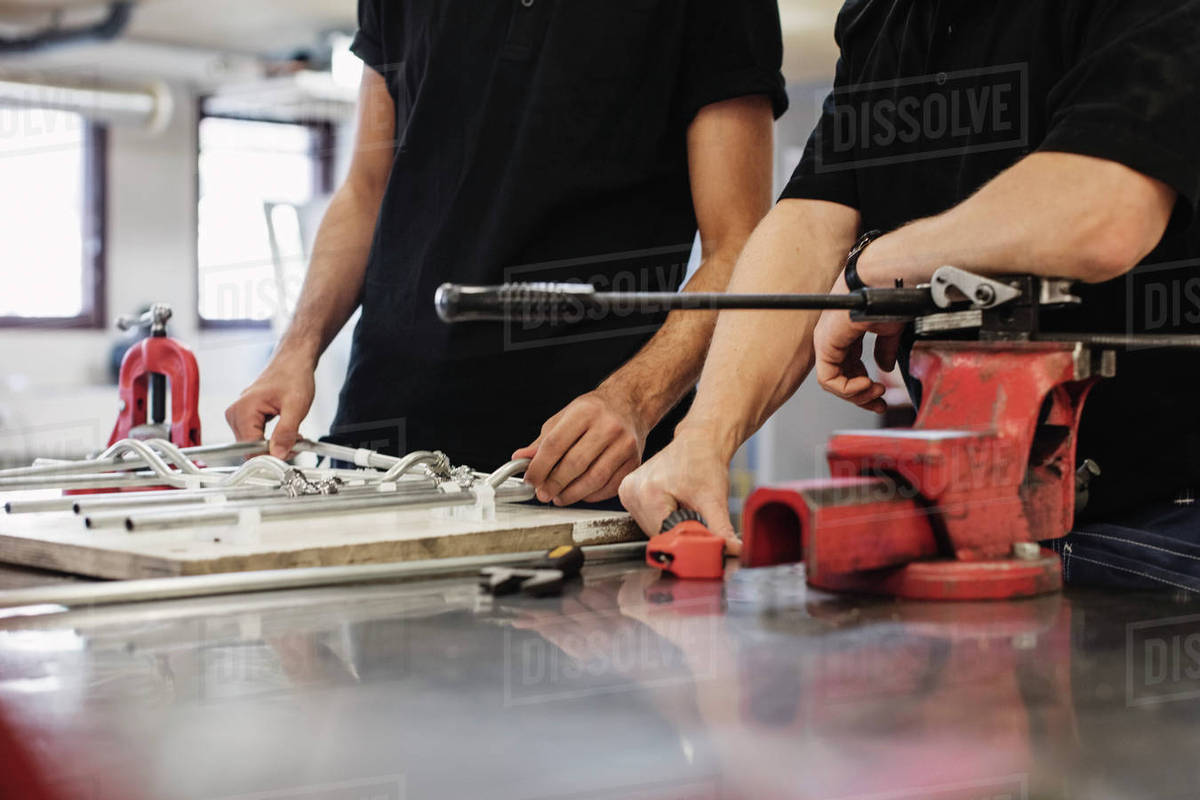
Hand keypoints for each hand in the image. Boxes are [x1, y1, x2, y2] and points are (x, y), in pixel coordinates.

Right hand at [225, 352, 315, 459]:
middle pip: (251, 449)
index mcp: (243, 410)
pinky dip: (272, 439)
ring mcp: (238, 416)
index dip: (272, 454)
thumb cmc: (293, 376)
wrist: (293, 362)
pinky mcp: (245, 418)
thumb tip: (278, 454)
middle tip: (297, 440)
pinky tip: (286, 431)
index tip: (291, 450)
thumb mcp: (295, 407)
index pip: (250, 449)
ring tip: (293, 434)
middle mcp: (235, 414)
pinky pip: (256, 438)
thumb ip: (286, 433)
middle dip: (276, 449)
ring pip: (254, 446)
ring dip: (276, 445)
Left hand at [513, 385, 646, 505]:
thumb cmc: (596, 410)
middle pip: (574, 464)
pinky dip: (591, 495)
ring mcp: (624, 444)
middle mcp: (608, 426)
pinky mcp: (634, 461)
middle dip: (553, 484)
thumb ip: (543, 440)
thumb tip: (520, 460)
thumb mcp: (565, 417)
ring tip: (559, 496)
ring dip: (571, 494)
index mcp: (585, 411)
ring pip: (593, 479)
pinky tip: (580, 493)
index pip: (555, 444)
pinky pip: (609, 487)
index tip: (530, 479)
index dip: (538, 467)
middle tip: (543, 493)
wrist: (630, 404)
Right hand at [618, 430, 739, 554]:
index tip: (702, 535)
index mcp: (647, 493)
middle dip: (679, 532)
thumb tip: (733, 551)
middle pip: (657, 535)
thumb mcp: (715, 499)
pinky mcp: (628, 492)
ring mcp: (627, 492)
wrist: (698, 440)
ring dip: (671, 525)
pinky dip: (664, 517)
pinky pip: (647, 519)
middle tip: (696, 514)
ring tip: (684, 504)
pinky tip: (674, 501)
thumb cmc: (705, 462)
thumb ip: (721, 530)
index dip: (686, 540)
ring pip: (652, 529)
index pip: (664, 537)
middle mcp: (631, 492)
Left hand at [813, 305, 904, 414]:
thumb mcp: (889, 330)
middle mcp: (834, 340)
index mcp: (848, 336)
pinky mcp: (824, 346)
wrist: (883, 282)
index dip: (865, 388)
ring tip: (876, 391)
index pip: (850, 370)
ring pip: (833, 383)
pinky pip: (828, 380)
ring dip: (856, 394)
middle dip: (861, 397)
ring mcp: (826, 343)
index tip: (882, 396)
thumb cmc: (886, 296)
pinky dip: (848, 389)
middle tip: (879, 404)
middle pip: (841, 380)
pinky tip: (867, 385)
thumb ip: (884, 350)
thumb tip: (884, 367)